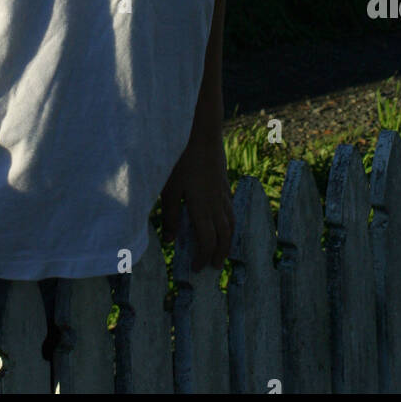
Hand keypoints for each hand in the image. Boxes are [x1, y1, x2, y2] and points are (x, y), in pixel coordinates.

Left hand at [160, 127, 234, 273]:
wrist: (202, 133)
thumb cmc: (181, 158)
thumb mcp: (169, 188)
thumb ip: (169, 215)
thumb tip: (170, 240)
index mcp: (202, 209)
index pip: (207, 242)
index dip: (203, 258)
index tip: (196, 268)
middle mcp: (216, 205)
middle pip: (223, 237)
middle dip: (219, 254)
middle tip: (214, 267)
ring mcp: (223, 193)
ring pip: (231, 224)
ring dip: (228, 241)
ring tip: (223, 251)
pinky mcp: (224, 183)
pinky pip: (231, 210)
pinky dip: (230, 223)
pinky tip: (224, 223)